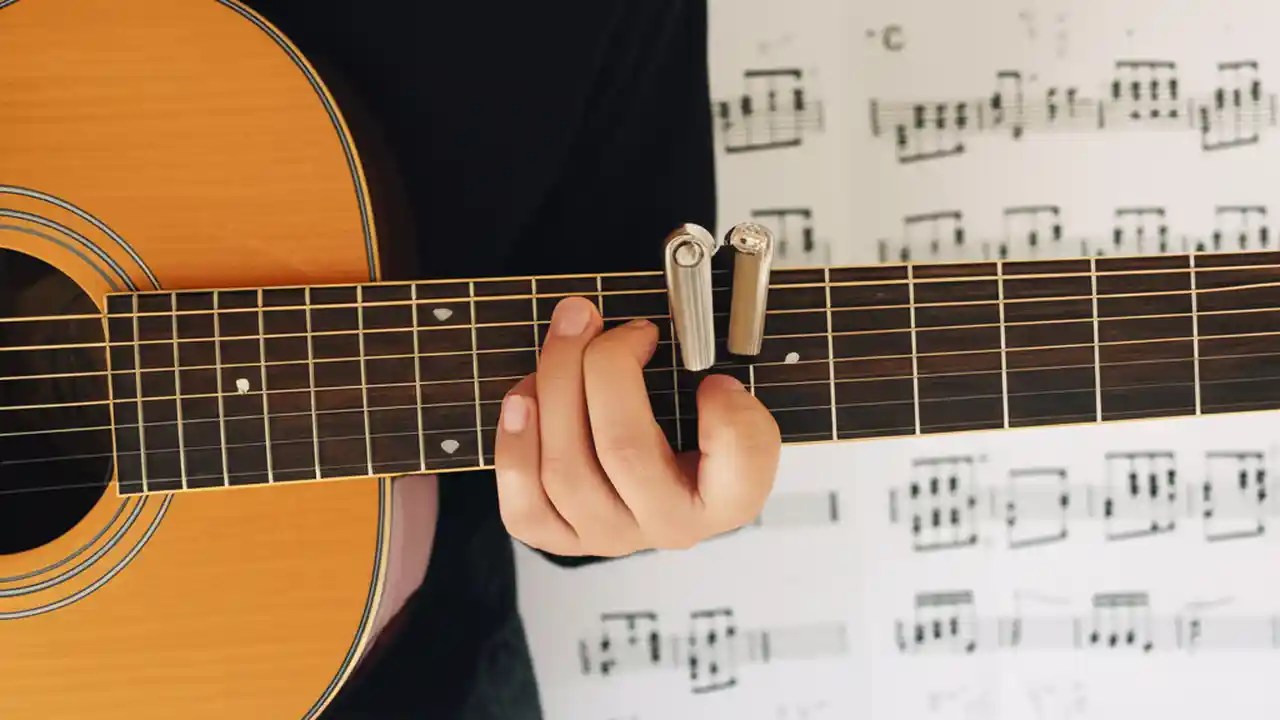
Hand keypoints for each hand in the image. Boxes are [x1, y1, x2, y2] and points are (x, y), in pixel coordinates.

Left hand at [494, 296, 781, 556]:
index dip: (729, 416)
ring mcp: (612, 536)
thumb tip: (673, 362)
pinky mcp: (564, 539)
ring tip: (561, 337)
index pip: (743, 466)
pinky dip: (515, 448)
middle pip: (625, 448)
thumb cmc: (688, 427)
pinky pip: (527, 509)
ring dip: (552, 389)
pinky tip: (522, 401)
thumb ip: (715, 379)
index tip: (714, 380)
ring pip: (567, 471)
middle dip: (601, 365)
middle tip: (593, 316)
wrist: (654, 478)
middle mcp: (671, 525)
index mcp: (728, 495)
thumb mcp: (723, 399)